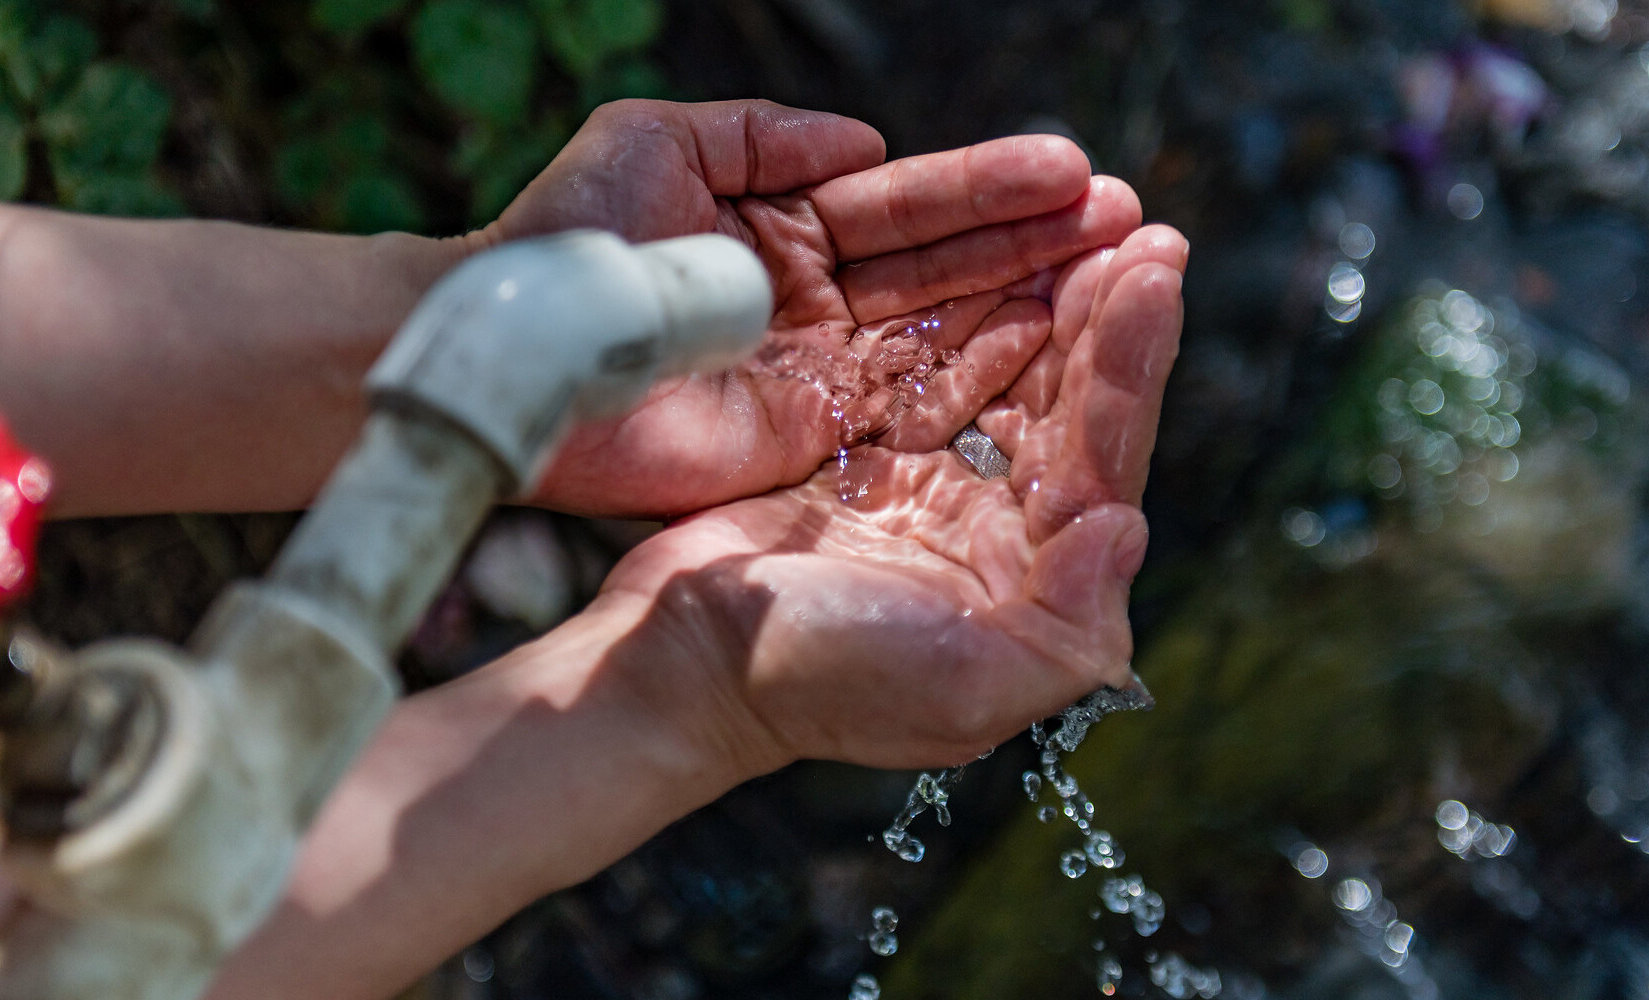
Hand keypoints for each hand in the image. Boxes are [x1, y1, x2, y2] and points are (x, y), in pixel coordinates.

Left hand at [490, 99, 1141, 518]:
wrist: (516, 351)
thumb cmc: (568, 237)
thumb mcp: (660, 145)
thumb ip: (760, 136)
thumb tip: (862, 142)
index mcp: (785, 227)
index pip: (907, 205)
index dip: (989, 188)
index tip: (1075, 172)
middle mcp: (817, 301)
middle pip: (948, 266)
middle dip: (1038, 241)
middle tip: (1132, 219)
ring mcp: (821, 372)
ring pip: (947, 329)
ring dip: (1034, 300)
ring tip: (1121, 268)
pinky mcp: (812, 437)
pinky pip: (913, 398)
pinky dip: (984, 371)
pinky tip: (1057, 341)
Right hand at [589, 225, 1186, 770]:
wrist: (686, 656)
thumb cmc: (818, 681)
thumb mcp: (965, 689)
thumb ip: (1068, 628)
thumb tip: (1126, 528)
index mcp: (1035, 583)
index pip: (1103, 462)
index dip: (1131, 369)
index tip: (1154, 279)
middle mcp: (998, 531)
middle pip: (1071, 410)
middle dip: (1109, 320)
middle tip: (1145, 231)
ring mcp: (934, 487)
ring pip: (1013, 379)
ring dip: (1052, 306)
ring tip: (1087, 228)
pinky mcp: (870, 453)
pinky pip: (935, 370)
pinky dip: (969, 317)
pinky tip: (998, 265)